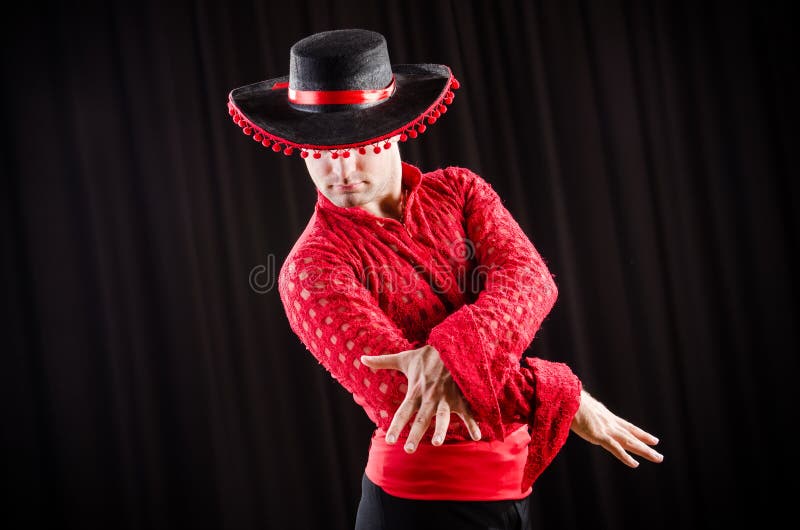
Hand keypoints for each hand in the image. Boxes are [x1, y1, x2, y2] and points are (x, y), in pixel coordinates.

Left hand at [360, 345, 481, 452]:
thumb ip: (383, 362)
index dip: (396, 426)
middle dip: (415, 435)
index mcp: (416, 391)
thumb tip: (362, 359)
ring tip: (438, 443)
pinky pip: (468, 413)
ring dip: (441, 430)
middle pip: (421, 419)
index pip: (403, 412)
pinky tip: (478, 437)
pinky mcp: (461, 398)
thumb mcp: (404, 358)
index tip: (389, 440)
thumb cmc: (427, 356)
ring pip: (443, 418)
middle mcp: (430, 398)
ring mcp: (447, 399)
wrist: (452, 345)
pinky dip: (474, 424)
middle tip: (409, 450)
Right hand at [570, 389, 663, 466]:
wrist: (566, 397)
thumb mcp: (582, 407)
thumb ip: (586, 413)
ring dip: (644, 451)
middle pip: (632, 435)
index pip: (627, 426)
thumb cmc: (570, 401)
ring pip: (629, 442)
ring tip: (658, 457)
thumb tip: (581, 412)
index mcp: (606, 416)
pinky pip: (615, 448)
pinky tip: (635, 464)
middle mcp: (609, 422)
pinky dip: (625, 456)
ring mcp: (605, 429)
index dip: (640, 433)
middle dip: (646, 444)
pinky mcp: (598, 435)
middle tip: (659, 453)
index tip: (652, 439)